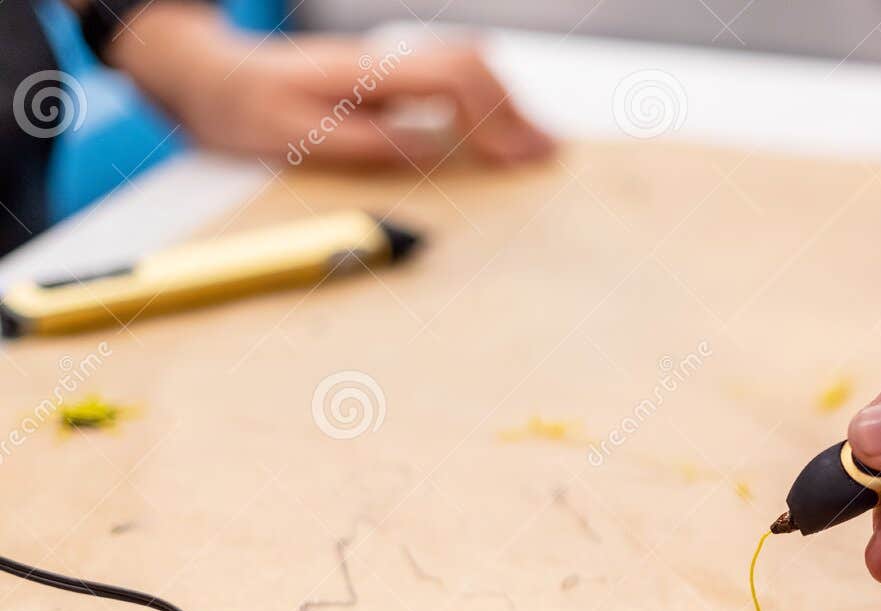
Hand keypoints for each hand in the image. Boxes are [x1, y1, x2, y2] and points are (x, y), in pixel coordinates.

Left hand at [108, 4, 554, 167]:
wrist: (209, 76)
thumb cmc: (244, 109)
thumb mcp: (292, 136)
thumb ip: (361, 143)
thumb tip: (429, 152)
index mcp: (366, 72)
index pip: (453, 77)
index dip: (493, 118)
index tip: (517, 157)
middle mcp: (384, 61)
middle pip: (474, 65)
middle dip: (516, 111)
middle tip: (548, 156)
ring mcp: (388, 66)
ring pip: (468, 67)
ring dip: (507, 106)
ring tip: (540, 145)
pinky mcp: (387, 80)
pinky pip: (451, 80)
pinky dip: (486, 104)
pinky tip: (501, 132)